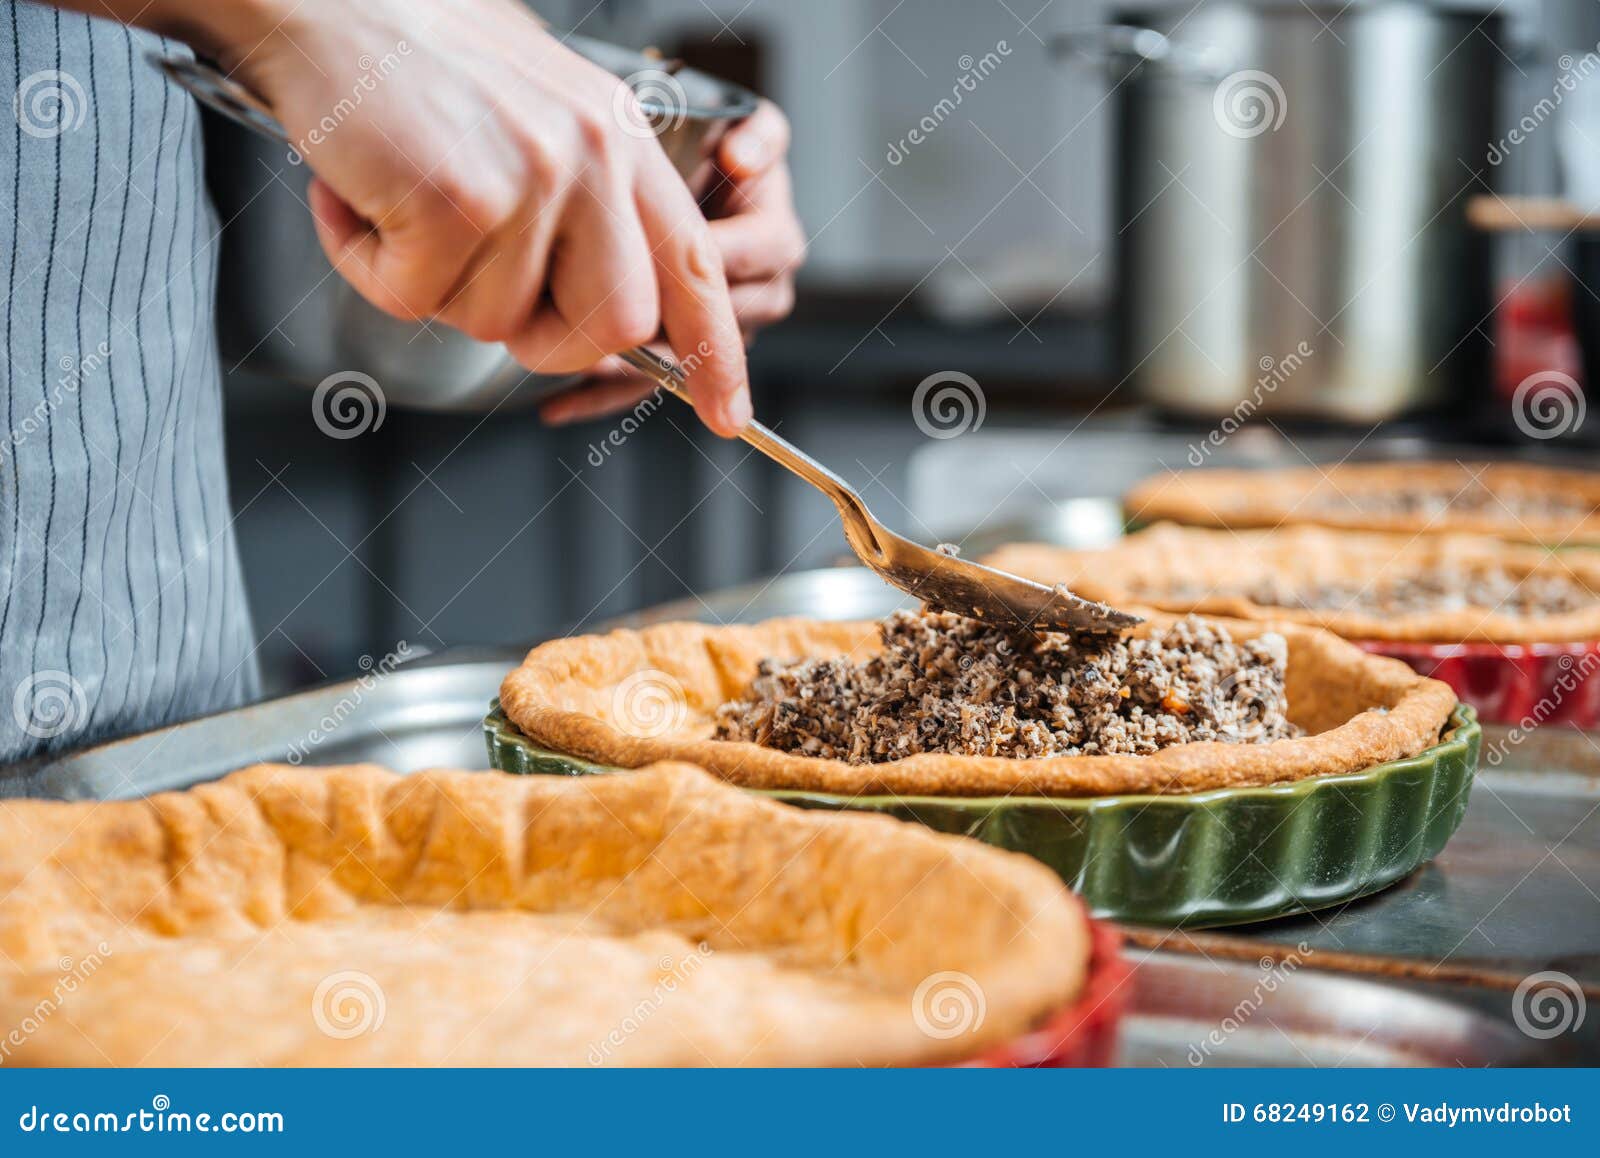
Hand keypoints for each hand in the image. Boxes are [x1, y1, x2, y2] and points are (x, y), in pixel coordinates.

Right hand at [155, 0, 753, 434]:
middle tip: (471, 282)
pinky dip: (369, 267)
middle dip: (543, 340)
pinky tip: (356, 197)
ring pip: (499, 322)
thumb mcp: (537, 117)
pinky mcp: (461, 200)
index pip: (693, 266)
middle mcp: (594, 155)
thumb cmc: (415, 61)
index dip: (713, 352)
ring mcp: (535, 177)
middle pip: (613, 326)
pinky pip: (417, 300)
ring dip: (431, 285)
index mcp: (621, 141)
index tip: (726, 413)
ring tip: (399, 203)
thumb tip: (596, 312)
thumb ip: (583, 209)